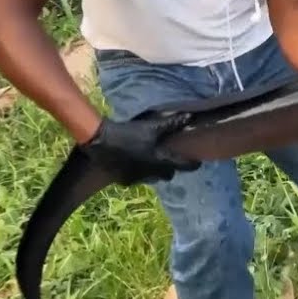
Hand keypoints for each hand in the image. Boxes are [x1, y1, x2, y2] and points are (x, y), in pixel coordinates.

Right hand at [80, 113, 201, 184]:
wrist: (99, 144)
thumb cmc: (129, 135)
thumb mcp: (151, 127)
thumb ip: (172, 124)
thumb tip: (190, 117)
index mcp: (162, 161)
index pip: (184, 166)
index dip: (193, 165)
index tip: (197, 163)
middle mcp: (152, 173)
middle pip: (169, 175)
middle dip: (171, 168)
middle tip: (171, 159)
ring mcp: (138, 179)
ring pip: (153, 178)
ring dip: (155, 172)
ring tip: (152, 161)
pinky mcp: (125, 181)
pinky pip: (138, 179)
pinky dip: (139, 173)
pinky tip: (134, 163)